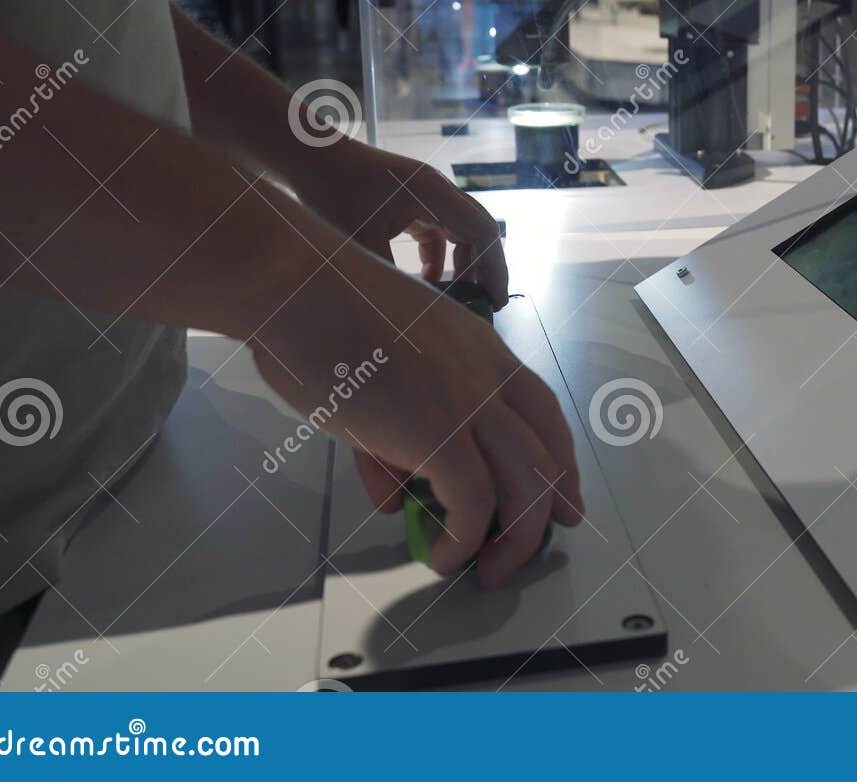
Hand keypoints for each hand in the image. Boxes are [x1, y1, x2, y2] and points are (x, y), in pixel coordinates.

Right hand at [252, 249, 582, 584]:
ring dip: (518, 537)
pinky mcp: (437, 431)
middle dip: (555, 502)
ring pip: (528, 482)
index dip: (559, 457)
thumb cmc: (315, 316)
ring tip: (491, 570)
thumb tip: (395, 499)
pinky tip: (443, 557)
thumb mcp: (376, 373)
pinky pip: (473, 503)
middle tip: (553, 536)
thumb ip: (391, 438)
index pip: (541, 411)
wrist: (294, 286)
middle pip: (548, 448)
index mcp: (480, 349)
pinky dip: (465, 540)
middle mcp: (487, 373)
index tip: (563, 495)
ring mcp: (468, 401)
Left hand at [293, 140, 507, 305]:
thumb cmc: (331, 194)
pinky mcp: (411, 199)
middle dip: (485, 269)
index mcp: (434, 194)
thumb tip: (413, 313)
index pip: (484, 232)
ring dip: (461, 264)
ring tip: (457, 298)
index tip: (496, 301)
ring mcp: (426, 193)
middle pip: (479, 231)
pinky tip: (426, 282)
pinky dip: (438, 257)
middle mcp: (438, 191)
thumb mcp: (361, 243)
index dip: (495, 269)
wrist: (308, 158)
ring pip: (460, 232)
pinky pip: (437, 231)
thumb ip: (392, 276)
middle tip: (486, 304)